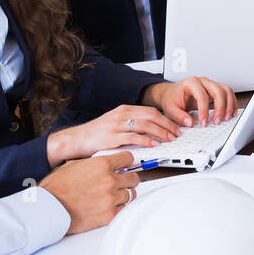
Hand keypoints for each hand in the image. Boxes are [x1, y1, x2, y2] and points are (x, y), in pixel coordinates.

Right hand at [39, 152, 139, 234]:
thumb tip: (104, 163)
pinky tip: (110, 205)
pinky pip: (124, 209)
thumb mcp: (74, 165)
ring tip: (113, 194)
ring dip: (123, 193)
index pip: (128, 158)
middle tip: (122, 181)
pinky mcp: (109, 215)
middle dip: (128, 178)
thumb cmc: (56, 187)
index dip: (126, 161)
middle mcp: (109, 181)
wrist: (48, 208)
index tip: (125, 165)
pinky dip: (119, 207)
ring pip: (130, 194)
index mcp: (102, 165)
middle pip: (133, 178)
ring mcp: (110, 199)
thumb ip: (94, 163)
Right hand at [46, 104, 180, 164]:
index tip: (175, 126)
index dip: (166, 119)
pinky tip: (154, 144)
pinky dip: (146, 140)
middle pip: (151, 116)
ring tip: (170, 139)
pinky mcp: (112, 136)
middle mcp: (121, 114)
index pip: (150, 111)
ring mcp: (116, 125)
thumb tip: (151, 131)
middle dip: (167, 125)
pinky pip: (133, 137)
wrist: (76, 139)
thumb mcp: (115, 124)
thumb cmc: (95, 134)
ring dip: (160, 132)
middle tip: (177, 133)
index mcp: (124, 110)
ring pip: (145, 125)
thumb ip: (131, 124)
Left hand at [145, 77, 237, 126]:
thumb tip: (190, 123)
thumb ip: (179, 116)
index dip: (204, 111)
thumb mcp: (170, 108)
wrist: (171, 93)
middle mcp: (202, 81)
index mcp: (191, 82)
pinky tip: (230, 113)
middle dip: (220, 107)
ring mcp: (210, 84)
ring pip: (226, 90)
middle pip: (218, 91)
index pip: (202, 96)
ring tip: (227, 118)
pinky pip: (227, 93)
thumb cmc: (171, 98)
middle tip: (217, 121)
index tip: (204, 123)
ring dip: (229, 104)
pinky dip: (231, 103)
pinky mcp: (214, 89)